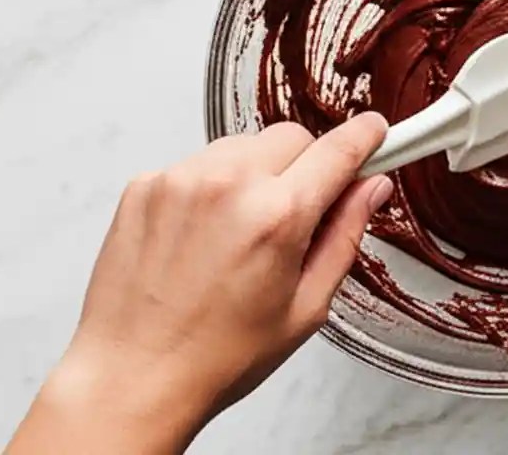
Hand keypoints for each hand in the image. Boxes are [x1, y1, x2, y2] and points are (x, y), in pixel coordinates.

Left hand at [8, 114, 391, 453]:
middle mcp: (228, 184)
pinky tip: (204, 237)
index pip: (337, 150)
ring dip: (257, 173)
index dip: (365, 137)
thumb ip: (344, 236)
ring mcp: (180, 179)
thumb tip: (371, 189)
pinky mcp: (145, 184)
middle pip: (292, 137)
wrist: (132, 377)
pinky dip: (212, 187)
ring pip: (243, 146)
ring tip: (242, 233)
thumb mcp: (305, 307)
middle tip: (299, 213)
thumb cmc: (217, 358)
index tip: (375, 131)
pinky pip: (198, 164)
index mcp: (278, 217)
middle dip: (307, 164)